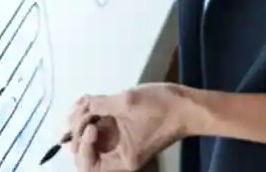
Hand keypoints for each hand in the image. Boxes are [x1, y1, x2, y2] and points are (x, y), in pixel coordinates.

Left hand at [66, 84, 192, 171]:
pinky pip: (101, 129)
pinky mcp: (124, 133)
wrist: (187, 106)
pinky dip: (92, 116)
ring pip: (91, 139)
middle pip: (86, 153)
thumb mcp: (128, 102)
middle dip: (78, 132)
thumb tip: (81, 105)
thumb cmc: (162, 107)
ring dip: (83, 122)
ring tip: (84, 103)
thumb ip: (100, 105)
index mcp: (122, 160)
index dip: (82, 144)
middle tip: (82, 111)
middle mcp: (119, 157)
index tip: (90, 125)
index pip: (89, 164)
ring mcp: (120, 145)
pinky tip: (89, 102)